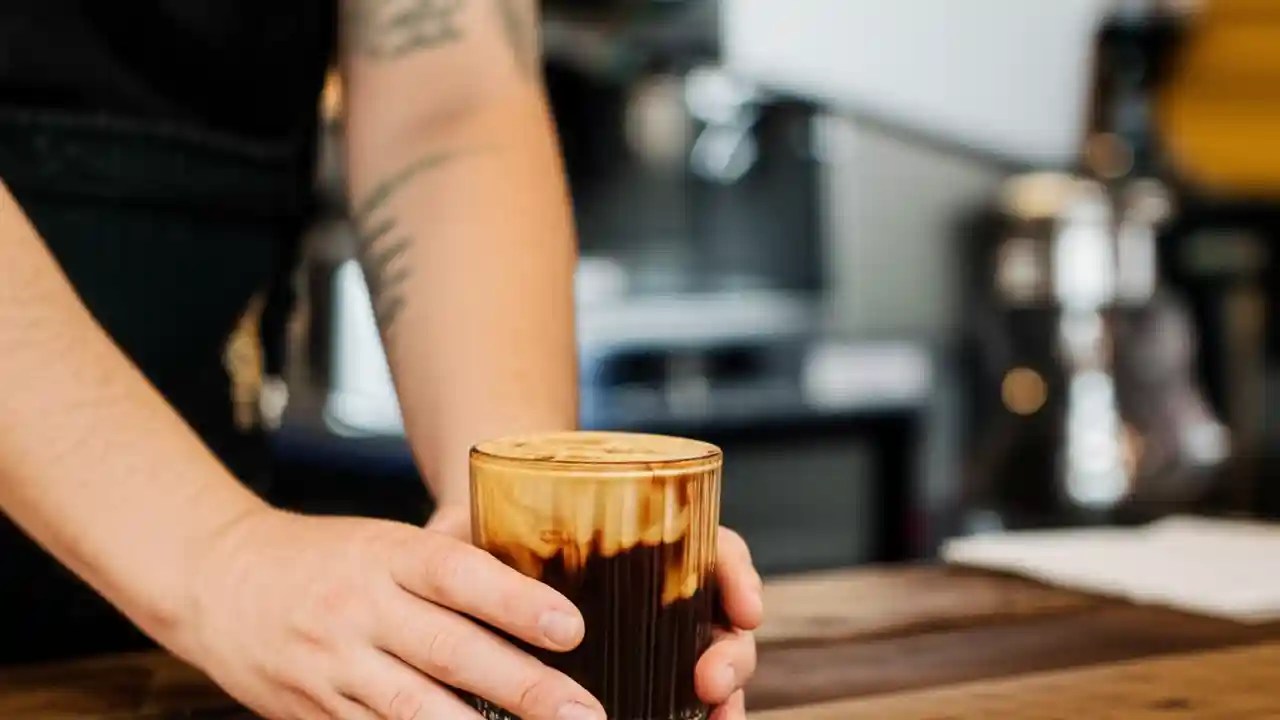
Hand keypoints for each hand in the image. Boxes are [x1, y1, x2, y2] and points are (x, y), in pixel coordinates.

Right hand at [178, 508, 604, 719]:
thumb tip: (536, 560)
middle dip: (524, 688)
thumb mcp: (384, 538)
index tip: (572, 628)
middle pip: (449, 651)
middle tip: (585, 713)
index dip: (516, 602)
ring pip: (413, 709)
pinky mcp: (314, 712)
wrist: (217, 579)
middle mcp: (360, 610)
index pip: (458, 574)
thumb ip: (450, 555)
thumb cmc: (324, 557)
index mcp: (386, 554)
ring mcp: (334, 667)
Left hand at [429, 506, 762, 719]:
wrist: (487, 573)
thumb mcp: (493, 527)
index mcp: (651, 542)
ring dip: (727, 696)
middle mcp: (668, 590)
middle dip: (734, 652)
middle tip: (712, 679)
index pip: (715, 547)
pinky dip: (698, 716)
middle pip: (724, 618)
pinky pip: (682, 701)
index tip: (745, 607)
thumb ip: (480, 527)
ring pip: (715, 665)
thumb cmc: (497, 542)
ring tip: (716, 717)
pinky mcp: (641, 677)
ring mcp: (659, 638)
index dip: (738, 575)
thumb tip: (450, 526)